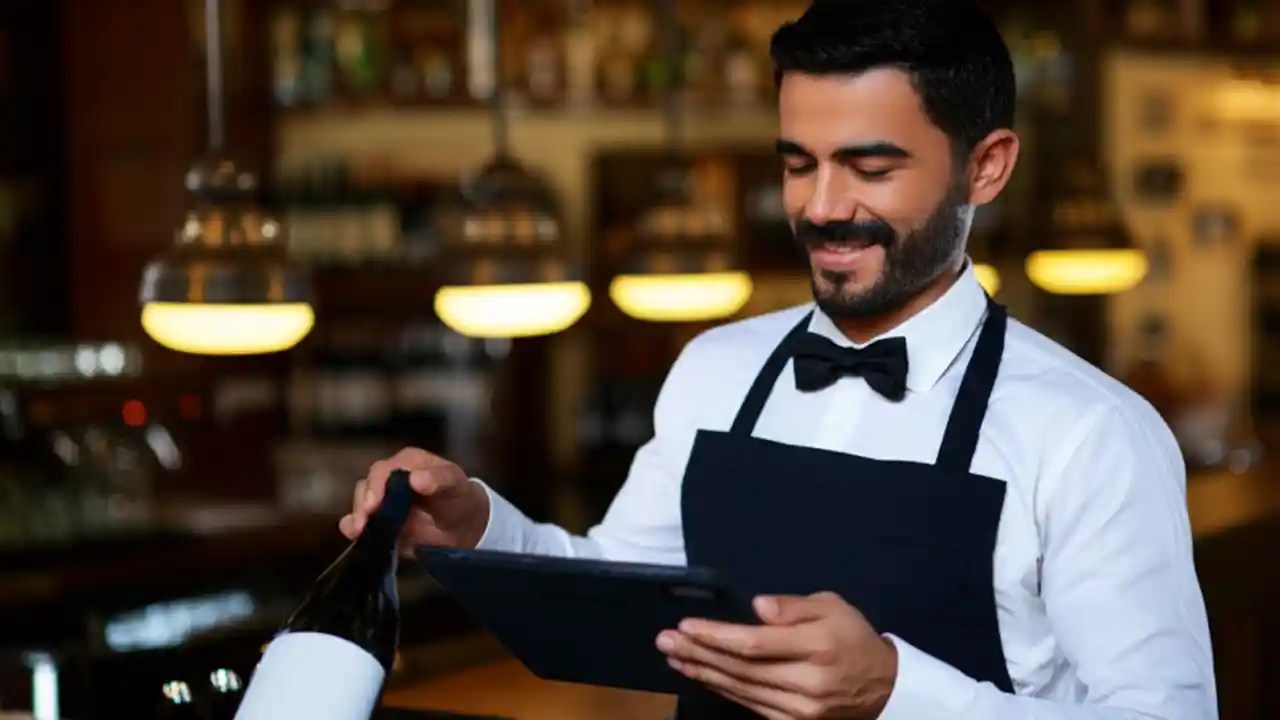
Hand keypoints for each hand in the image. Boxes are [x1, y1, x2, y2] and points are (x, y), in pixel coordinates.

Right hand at [338, 447, 489, 554]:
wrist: (465, 525)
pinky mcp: (381, 523)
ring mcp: (383, 502)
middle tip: (362, 525)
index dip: (376, 486)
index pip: (383, 470)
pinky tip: (355, 536)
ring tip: (359, 532)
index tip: (373, 506)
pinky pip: (363, 524)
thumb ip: (439, 478)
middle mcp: (389, 480)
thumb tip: (415, 479)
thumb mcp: (455, 483)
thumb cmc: (459, 495)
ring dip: (357, 518)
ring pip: (361, 506)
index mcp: (406, 463)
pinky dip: (355, 529)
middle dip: (362, 506)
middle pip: (366, 488)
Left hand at [657, 592, 896, 719]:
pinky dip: (722, 689)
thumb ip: (793, 606)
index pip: (754, 644)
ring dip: (703, 672)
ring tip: (674, 656)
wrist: (884, 686)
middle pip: (741, 668)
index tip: (686, 626)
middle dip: (699, 653)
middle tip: (665, 640)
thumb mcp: (833, 606)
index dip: (716, 637)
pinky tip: (702, 675)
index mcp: (817, 646)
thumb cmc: (853, 637)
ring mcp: (800, 708)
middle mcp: (807, 681)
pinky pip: (750, 704)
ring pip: (741, 689)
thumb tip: (757, 607)